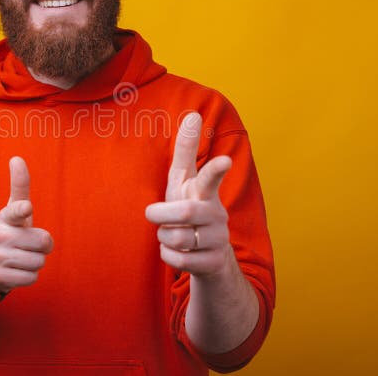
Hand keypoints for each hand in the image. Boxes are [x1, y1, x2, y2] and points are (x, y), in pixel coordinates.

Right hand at [0, 156, 53, 291]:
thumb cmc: (8, 233)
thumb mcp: (12, 211)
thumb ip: (20, 186)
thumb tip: (16, 158)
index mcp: (6, 217)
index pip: (17, 211)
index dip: (23, 210)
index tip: (27, 208)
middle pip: (44, 243)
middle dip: (41, 248)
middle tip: (26, 246)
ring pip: (39, 262)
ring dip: (35, 263)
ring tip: (20, 259)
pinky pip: (32, 278)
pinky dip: (28, 277)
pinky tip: (15, 271)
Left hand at [145, 113, 232, 276]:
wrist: (210, 258)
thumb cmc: (191, 210)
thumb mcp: (185, 182)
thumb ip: (187, 151)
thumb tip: (192, 113)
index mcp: (206, 192)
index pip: (211, 177)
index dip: (215, 169)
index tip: (224, 160)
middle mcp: (216, 214)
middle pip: (185, 211)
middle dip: (162, 214)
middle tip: (153, 214)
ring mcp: (218, 239)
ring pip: (177, 237)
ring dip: (164, 237)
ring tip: (172, 235)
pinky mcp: (213, 263)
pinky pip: (177, 259)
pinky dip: (168, 255)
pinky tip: (178, 252)